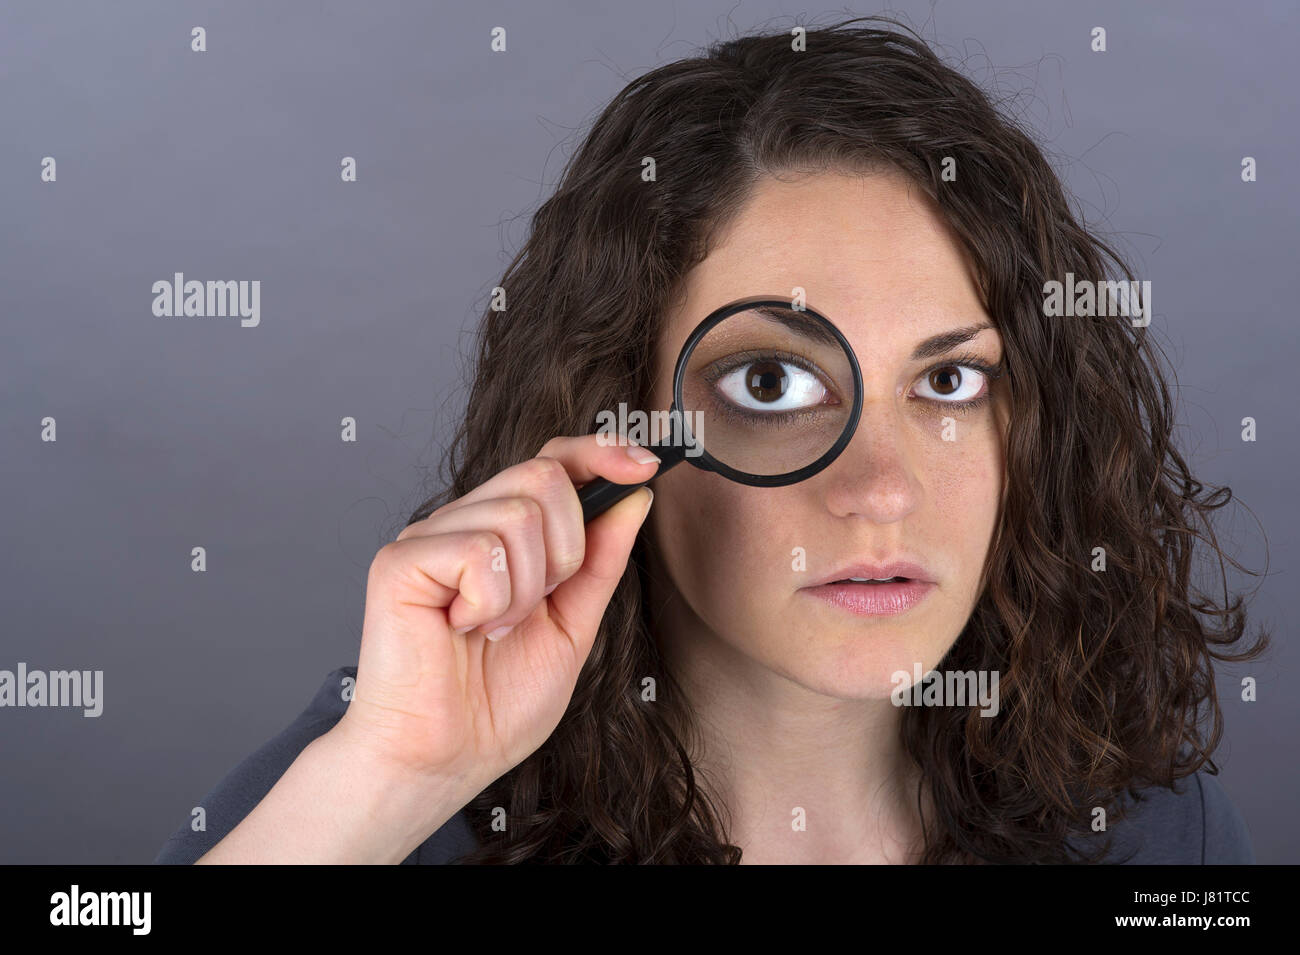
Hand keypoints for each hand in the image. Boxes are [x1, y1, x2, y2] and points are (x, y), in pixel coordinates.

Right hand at [333, 434, 657, 790]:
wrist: (443, 759)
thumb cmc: (496, 704)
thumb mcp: (574, 625)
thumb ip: (601, 560)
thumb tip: (635, 494)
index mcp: (504, 535)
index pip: (552, 463)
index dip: (599, 453)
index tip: (646, 465)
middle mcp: (465, 523)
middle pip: (543, 475)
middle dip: (567, 550)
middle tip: (537, 606)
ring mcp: (429, 537)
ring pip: (517, 513)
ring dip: (526, 589)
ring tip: (494, 629)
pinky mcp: (401, 561)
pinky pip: (478, 550)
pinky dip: (489, 602)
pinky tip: (464, 629)